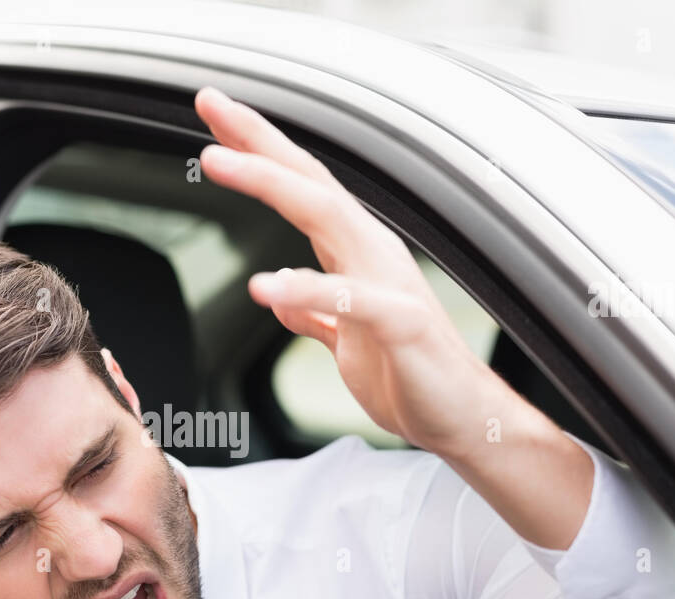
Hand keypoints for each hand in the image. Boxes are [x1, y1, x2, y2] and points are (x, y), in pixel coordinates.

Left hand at [193, 86, 509, 457]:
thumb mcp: (349, 340)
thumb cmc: (412, 375)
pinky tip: (263, 287)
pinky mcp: (401, 324)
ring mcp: (389, 283)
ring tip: (218, 163)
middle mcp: (373, 254)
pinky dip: (305, 290)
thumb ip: (317, 314)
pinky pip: (349, 300)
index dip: (259, 150)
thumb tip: (287, 299)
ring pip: (327, 216)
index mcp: (357, 254)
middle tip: (211, 102)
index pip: (302, 188)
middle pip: (309, 182)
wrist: (462, 419)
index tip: (215, 117)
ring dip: (270, 184)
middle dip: (259, 140)